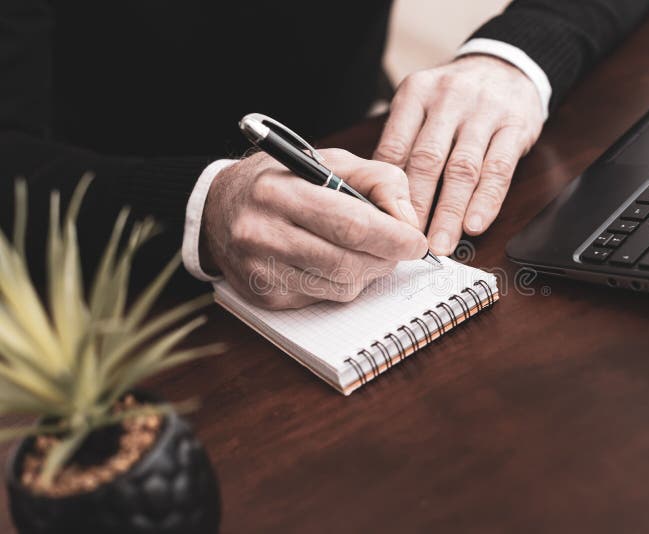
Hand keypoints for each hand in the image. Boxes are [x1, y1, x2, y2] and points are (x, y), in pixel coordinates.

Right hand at [200, 149, 426, 309]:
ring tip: (365, 251)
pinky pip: (323, 299)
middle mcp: (262, 232)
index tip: (416, 241)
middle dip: (385, 258)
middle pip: (348, 261)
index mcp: (279, 191)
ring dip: (367, 272)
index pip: (351, 223)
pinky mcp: (264, 296)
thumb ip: (377, 180)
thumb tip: (408, 221)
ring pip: (340, 286)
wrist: (219, 209)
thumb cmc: (281, 181)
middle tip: (399, 249)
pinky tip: (334, 263)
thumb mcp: (328, 161)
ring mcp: (261, 269)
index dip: (393, 237)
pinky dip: (342, 284)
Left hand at [374, 55, 543, 254]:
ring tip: (441, 244)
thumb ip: (403, 142)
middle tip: (409, 242)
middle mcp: (448, 99)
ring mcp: (484, 111)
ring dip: (450, 212)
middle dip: (417, 206)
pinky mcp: (515, 126)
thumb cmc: (455, 98)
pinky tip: (475, 225)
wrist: (506, 66)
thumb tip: (379, 196)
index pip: (396, 146)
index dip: (388, 189)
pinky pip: (499, 169)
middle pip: (428, 160)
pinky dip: (487, 201)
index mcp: (416, 93)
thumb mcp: (421, 104)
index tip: (384, 223)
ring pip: (463, 169)